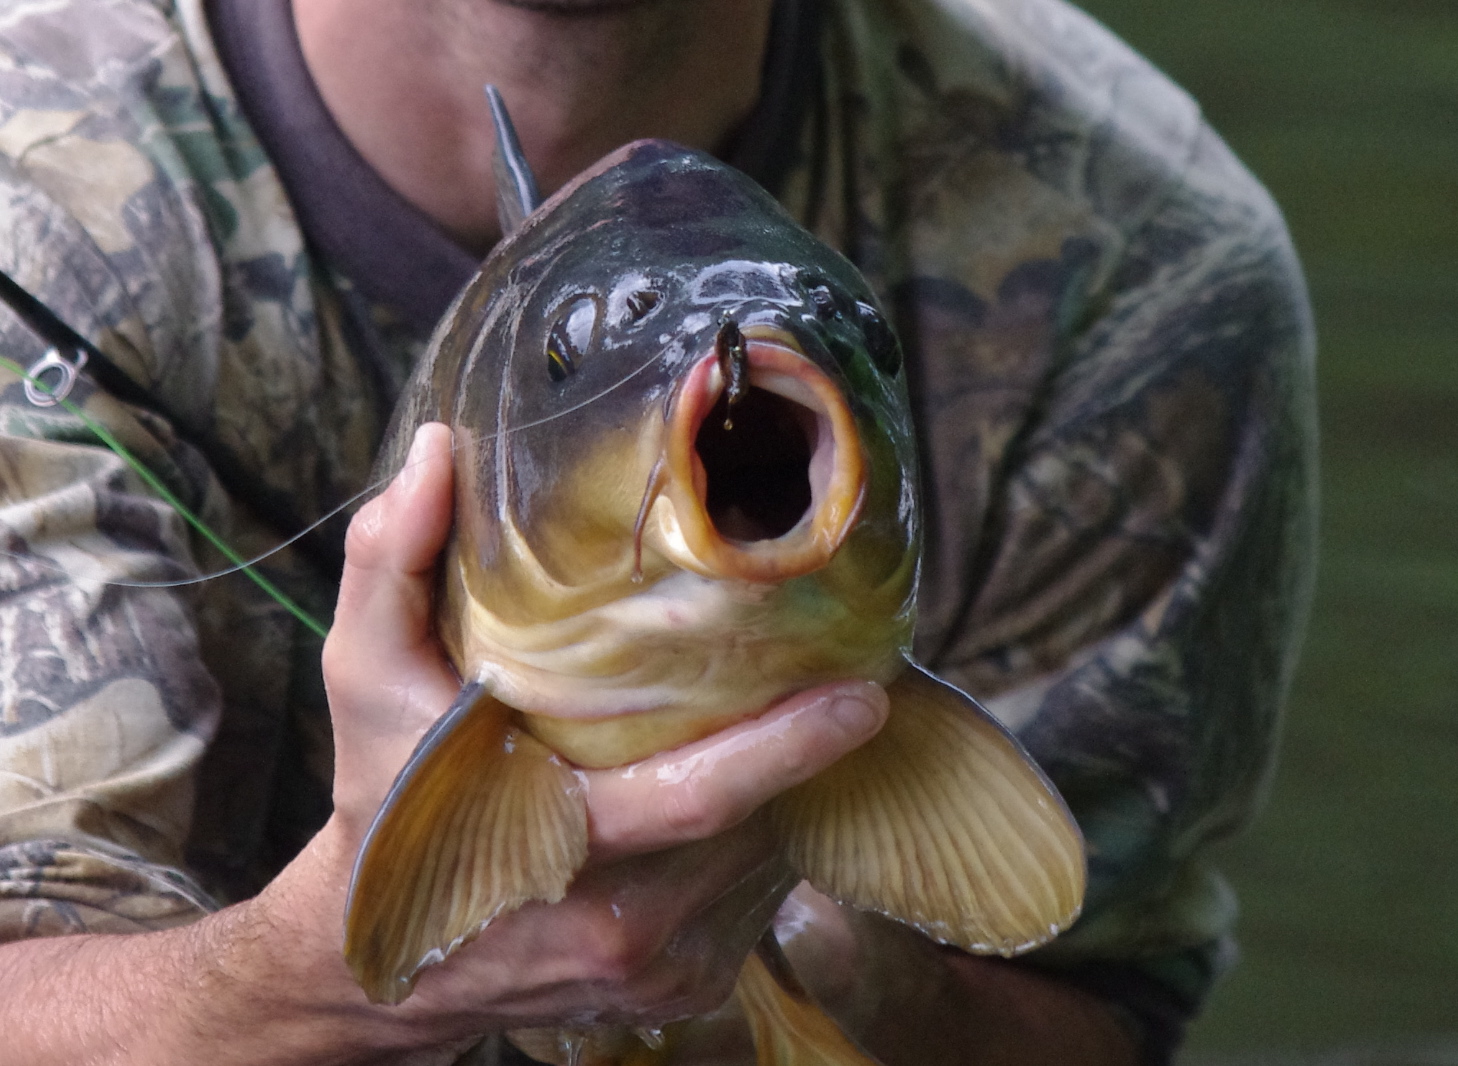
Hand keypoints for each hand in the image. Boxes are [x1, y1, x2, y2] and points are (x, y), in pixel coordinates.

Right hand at [288, 423, 889, 1052]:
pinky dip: (756, 838)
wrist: (379, 961)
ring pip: (764, 861)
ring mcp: (657, 966)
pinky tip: (738, 789)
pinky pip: (753, 900)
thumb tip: (436, 455)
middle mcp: (620, 922)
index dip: (787, 747)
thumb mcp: (366, 681)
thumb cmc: (380, 805)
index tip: (863, 695)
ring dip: (785, 790)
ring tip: (792, 718)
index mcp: (554, 844)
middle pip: (754, 822)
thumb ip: (392, 565)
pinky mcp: (679, 989)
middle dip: (801, 750)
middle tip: (840, 671)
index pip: (698, 799)